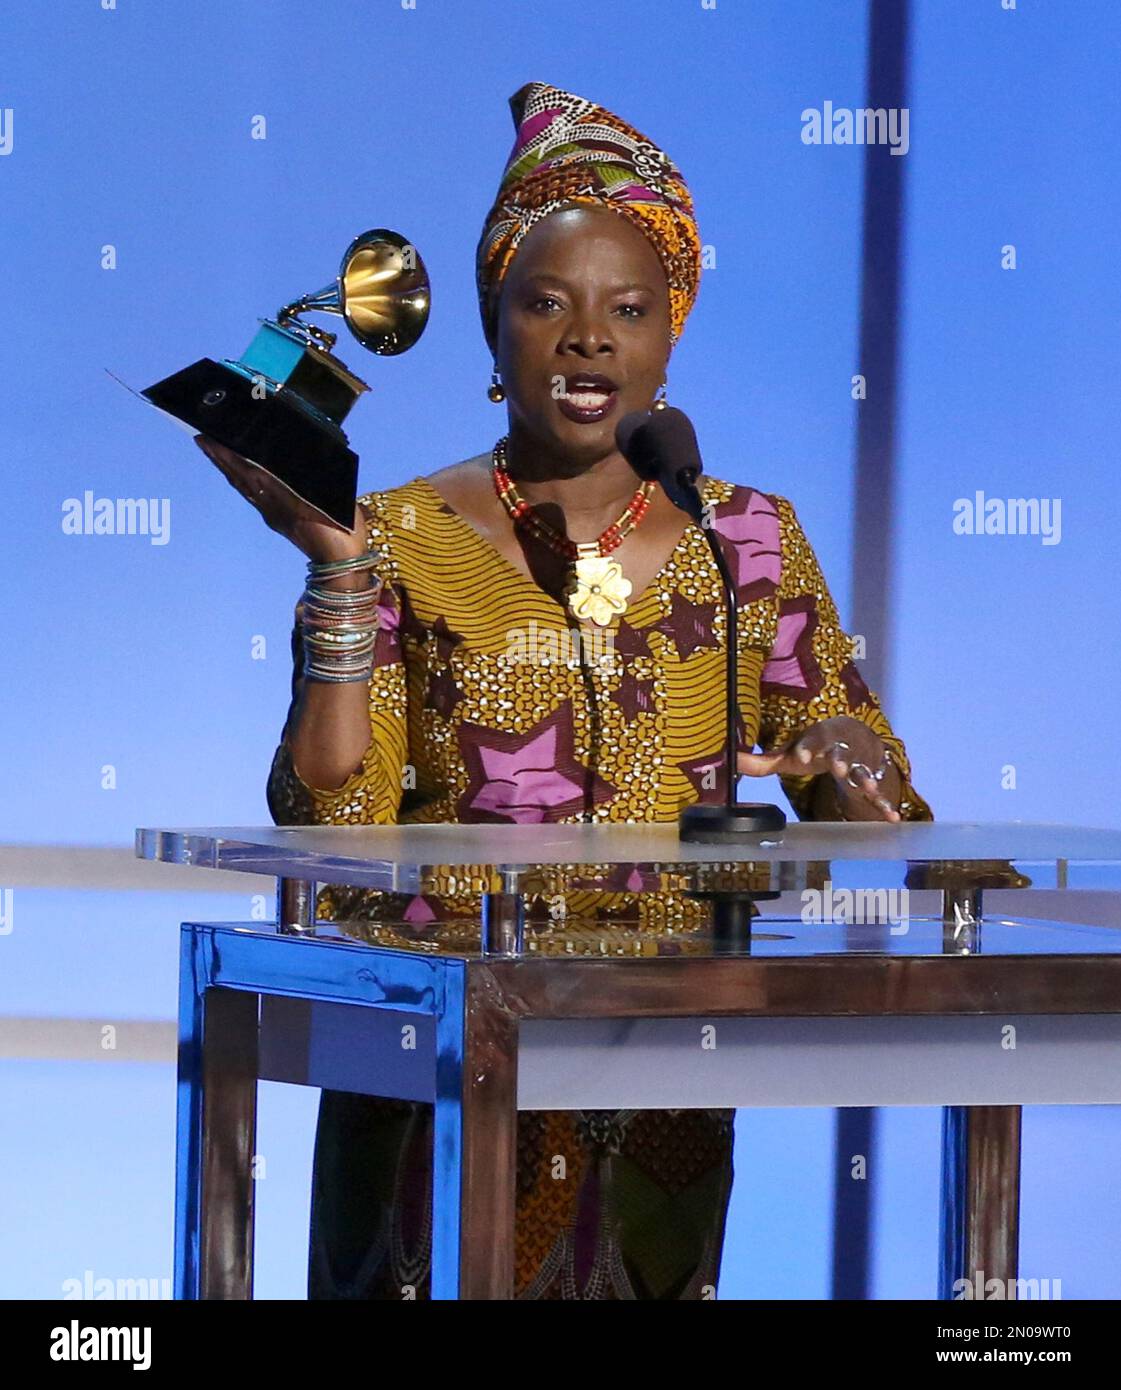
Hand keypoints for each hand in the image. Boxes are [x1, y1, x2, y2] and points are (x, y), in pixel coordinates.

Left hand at [193, 434, 368, 563]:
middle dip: (218, 456)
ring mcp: (270, 514)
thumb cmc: (340, 526)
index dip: (227, 454)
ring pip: (242, 487)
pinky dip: (239, 481)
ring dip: (225, 468)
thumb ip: (312, 476)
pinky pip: (251, 496)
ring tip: (212, 450)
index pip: (247, 470)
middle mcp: (269, 504)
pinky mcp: (274, 521)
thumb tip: (297, 458)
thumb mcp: (331, 494)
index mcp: (281, 495)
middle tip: (200, 437)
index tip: (208, 437)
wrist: (337, 562)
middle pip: (238, 477)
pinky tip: (237, 475)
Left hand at [736, 715, 902, 821]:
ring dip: (864, 778)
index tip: (799, 755)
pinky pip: (881, 795)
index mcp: (822, 737)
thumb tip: (729, 759)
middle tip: (836, 768)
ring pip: (863, 771)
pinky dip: (886, 806)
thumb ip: (764, 761)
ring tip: (865, 787)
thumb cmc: (815, 748)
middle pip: (841, 752)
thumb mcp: (791, 753)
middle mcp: (843, 748)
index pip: (813, 738)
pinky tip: (893, 819)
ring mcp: (860, 765)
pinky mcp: (873, 781)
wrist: (857, 738)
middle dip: (838, 759)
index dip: (807, 746)